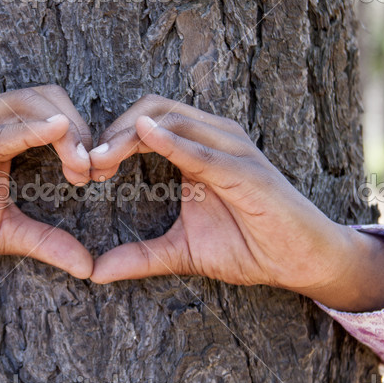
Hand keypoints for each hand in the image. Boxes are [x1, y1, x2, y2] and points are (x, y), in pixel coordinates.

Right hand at [0, 86, 94, 290]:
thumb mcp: (5, 232)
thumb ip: (47, 241)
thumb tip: (89, 267)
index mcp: (2, 130)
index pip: (55, 110)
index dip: (84, 136)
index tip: (100, 175)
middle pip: (49, 97)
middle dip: (82, 130)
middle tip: (93, 172)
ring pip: (28, 104)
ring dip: (64, 130)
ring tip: (79, 166)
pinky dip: (28, 129)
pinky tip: (56, 132)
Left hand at [87, 95, 383, 311]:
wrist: (301, 262)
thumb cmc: (249, 247)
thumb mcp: (181, 252)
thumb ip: (139, 256)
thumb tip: (94, 272)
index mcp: (196, 148)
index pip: (142, 122)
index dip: (108, 139)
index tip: (82, 171)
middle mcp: (214, 137)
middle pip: (150, 110)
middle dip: (110, 133)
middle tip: (86, 167)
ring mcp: (232, 149)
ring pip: (171, 119)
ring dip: (128, 136)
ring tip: (99, 161)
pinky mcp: (247, 169)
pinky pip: (203, 149)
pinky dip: (173, 141)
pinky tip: (146, 139)